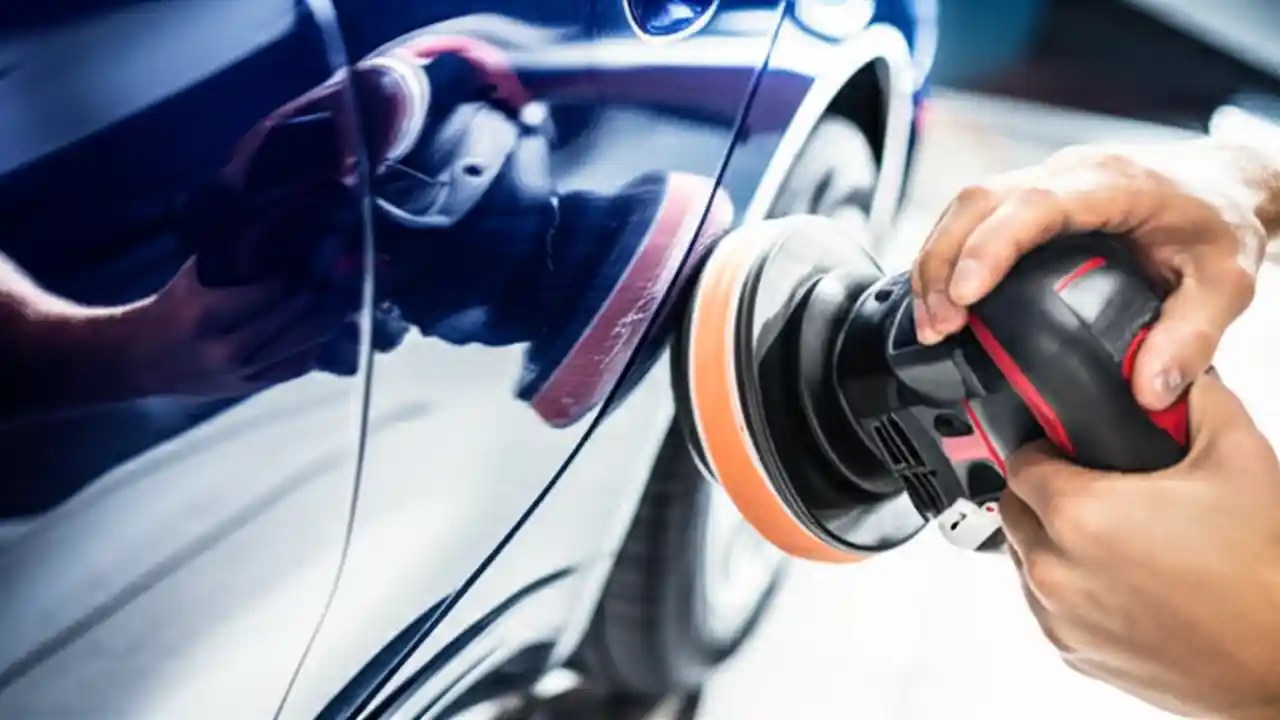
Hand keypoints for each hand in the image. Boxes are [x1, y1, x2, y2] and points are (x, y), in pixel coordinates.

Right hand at [109, 259, 348, 397]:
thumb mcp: (195, 273)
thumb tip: (276, 216)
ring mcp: (243, 373)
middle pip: (295, 318)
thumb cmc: (173, 305)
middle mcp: (227, 347)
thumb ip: (233, 249)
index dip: (300, 273)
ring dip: (328, 319)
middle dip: (322, 294)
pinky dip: (317, 344)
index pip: (272, 291)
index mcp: (208, 313)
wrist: (143, 359)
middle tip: (341, 274)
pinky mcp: (252, 387)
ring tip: (343, 297)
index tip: (318, 256)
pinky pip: (299, 365)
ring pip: (304, 345)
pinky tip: (327, 326)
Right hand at [911, 139, 1279, 410]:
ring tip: (932, 325)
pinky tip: (942, 300)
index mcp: (1113, 184)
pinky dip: (948, 258)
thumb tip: (1149, 389)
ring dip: (936, 262)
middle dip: (942, 264)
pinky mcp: (1030, 199)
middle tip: (937, 328)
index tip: (965, 297)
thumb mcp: (1227, 283)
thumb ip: (1192, 337)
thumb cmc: (1222, 222)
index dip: (989, 249)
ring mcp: (1044, 181)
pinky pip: (972, 218)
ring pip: (964, 207)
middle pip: (978, 202)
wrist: (1227, 184)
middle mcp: (1068, 173)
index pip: (1032, 206)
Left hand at [1001, 373, 1279, 718]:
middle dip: (1045, 490)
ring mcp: (1059, 615)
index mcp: (1080, 514)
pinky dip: (1067, 582)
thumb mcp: (1237, 456)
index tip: (1070, 446)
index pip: (1020, 460)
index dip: (1045, 445)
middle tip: (1096, 484)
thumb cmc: (1262, 574)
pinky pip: (1044, 601)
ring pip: (1024, 556)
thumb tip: (1169, 374)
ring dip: (1053, 537)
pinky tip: (1116, 572)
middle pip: (1015, 507)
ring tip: (1113, 530)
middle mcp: (1056, 569)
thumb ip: (1194, 397)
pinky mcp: (1071, 650)